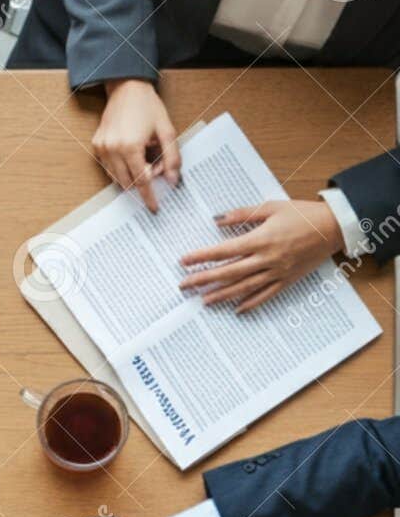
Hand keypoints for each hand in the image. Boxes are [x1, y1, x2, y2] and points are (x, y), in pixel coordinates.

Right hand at [92, 79, 180, 211]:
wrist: (126, 87)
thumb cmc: (147, 105)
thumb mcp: (166, 130)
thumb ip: (172, 157)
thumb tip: (172, 180)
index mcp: (130, 146)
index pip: (141, 181)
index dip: (149, 196)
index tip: (154, 208)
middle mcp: (112, 150)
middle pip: (128, 182)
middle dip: (143, 183)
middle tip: (156, 168)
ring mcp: (102, 149)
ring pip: (117, 178)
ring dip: (131, 176)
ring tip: (144, 159)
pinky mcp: (97, 147)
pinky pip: (109, 168)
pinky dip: (121, 169)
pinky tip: (132, 156)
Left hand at [179, 199, 342, 312]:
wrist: (333, 227)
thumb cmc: (302, 214)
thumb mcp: (271, 207)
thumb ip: (243, 214)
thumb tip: (216, 219)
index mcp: (261, 239)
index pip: (224, 250)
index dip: (202, 257)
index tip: (184, 261)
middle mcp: (267, 259)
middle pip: (228, 273)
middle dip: (204, 279)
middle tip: (184, 286)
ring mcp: (277, 272)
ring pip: (244, 287)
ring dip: (221, 295)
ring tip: (203, 300)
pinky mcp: (287, 280)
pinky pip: (265, 295)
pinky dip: (250, 304)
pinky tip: (235, 310)